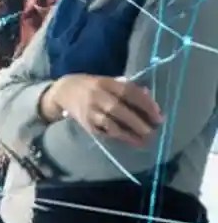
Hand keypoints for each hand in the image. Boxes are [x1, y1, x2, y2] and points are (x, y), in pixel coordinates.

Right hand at [47, 74, 161, 146]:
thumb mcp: (108, 81)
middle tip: (152, 130)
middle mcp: (96, 96)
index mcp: (105, 83)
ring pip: (110, 123)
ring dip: (128, 133)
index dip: (145, 104)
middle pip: (118, 109)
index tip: (158, 115)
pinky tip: (128, 140)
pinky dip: (116, 136)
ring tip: (143, 141)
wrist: (63, 91)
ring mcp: (89, 110)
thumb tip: (149, 96)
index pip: (128, 92)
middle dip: (137, 121)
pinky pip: (102, 131)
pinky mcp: (85, 123)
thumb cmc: (92, 86)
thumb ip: (127, 88)